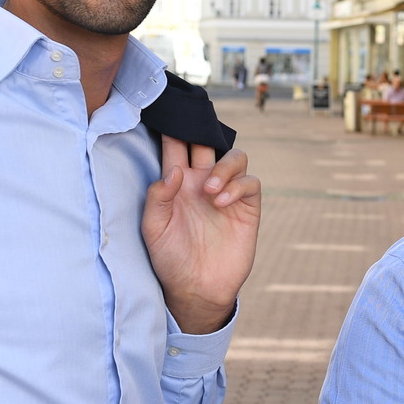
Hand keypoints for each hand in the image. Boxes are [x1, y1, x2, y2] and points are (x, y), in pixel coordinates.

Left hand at [144, 139, 260, 334]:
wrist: (196, 289)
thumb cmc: (170, 259)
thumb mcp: (153, 229)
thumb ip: (158, 197)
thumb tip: (175, 170)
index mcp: (177, 183)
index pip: (176, 146)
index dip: (174, 129)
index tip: (168, 115)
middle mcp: (202, 182)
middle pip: (207, 143)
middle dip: (203, 134)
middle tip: (196, 140)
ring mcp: (226, 193)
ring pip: (235, 157)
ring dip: (224, 166)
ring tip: (209, 190)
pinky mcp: (246, 208)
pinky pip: (250, 183)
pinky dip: (237, 186)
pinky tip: (221, 202)